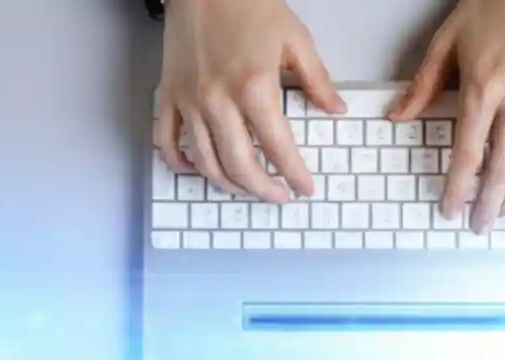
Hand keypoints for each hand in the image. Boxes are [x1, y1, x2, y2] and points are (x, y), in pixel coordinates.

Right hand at [153, 0, 345, 201]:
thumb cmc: (248, 5)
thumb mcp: (295, 39)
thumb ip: (317, 80)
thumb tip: (336, 109)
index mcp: (254, 88)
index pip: (278, 147)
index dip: (295, 174)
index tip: (305, 188)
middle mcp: (218, 101)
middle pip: (240, 165)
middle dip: (263, 189)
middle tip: (279, 196)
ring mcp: (189, 102)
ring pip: (206, 162)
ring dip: (229, 184)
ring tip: (248, 189)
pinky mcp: (168, 97)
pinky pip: (168, 142)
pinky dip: (182, 163)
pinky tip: (201, 169)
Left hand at [391, 0, 504, 231]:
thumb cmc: (489, 9)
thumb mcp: (446, 42)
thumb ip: (423, 85)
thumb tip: (397, 117)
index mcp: (482, 89)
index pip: (469, 154)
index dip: (459, 189)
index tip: (450, 209)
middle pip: (503, 168)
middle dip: (489, 204)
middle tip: (479, 225)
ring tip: (504, 211)